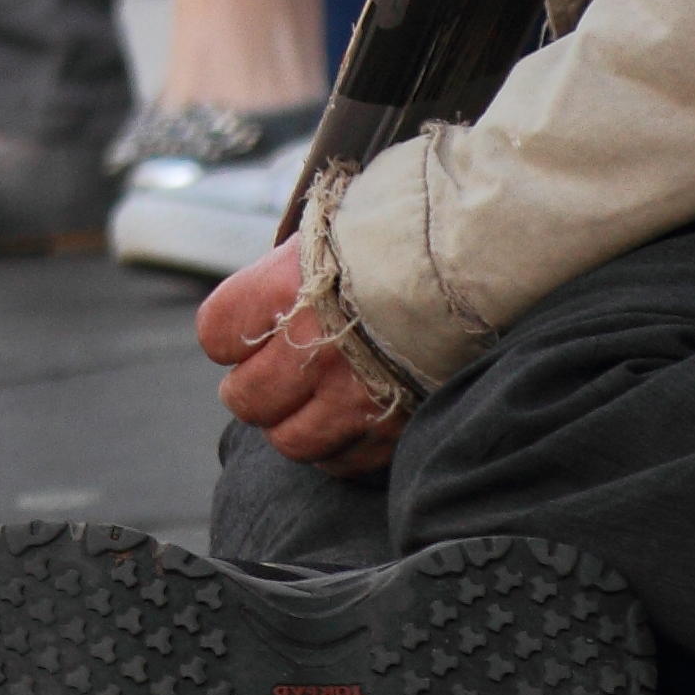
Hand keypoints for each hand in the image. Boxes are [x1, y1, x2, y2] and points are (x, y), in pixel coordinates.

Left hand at [199, 243, 406, 477]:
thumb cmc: (397, 233)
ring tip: (312, 401)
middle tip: (275, 374)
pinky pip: (342, 461)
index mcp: (285, 287)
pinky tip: (347, 419)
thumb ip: (284, 278)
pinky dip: (338, 447)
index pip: (215, 333)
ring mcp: (352, 392)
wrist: (480, 253)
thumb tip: (259, 310)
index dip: (228, 335)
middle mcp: (311, 345)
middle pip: (246, 399)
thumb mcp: (327, 234)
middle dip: (254, 388)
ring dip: (293, 424)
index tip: (249, 330)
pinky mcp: (392, 426)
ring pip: (290, 440)